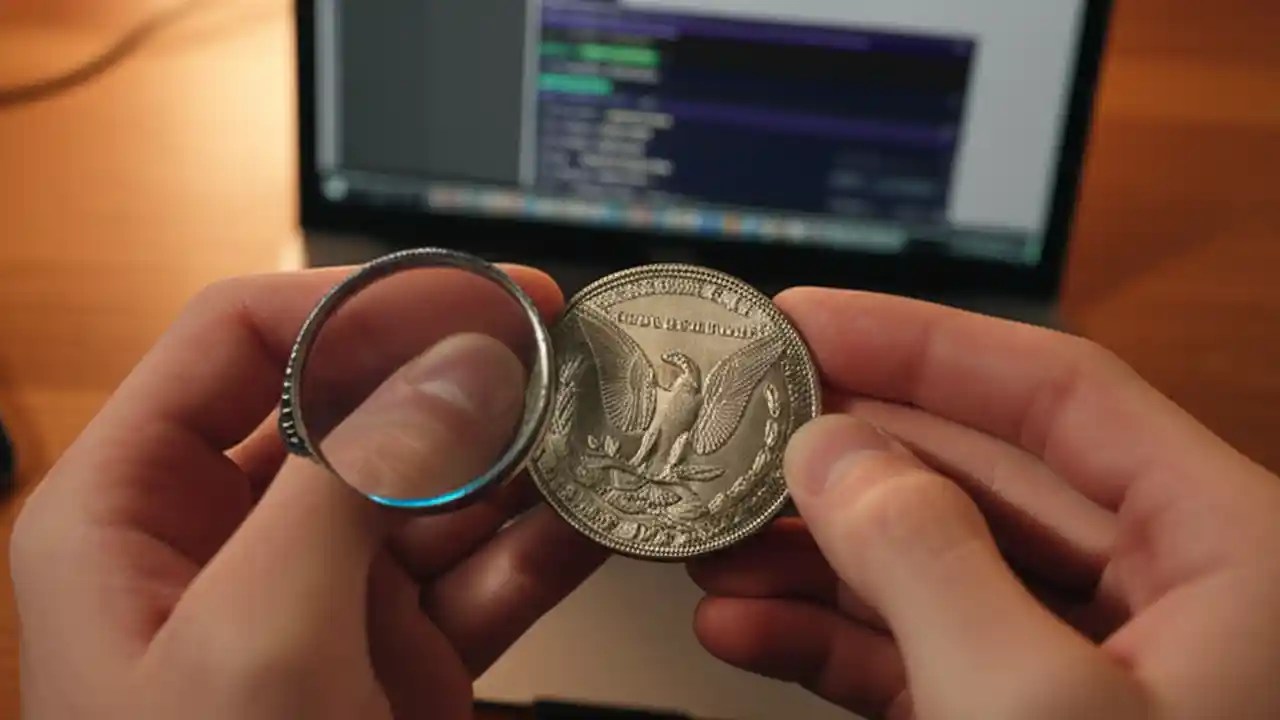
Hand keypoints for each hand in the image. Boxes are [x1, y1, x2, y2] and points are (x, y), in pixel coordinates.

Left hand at [10, 266, 607, 718]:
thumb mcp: (253, 645)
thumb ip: (349, 485)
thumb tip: (452, 362)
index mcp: (133, 506)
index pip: (240, 339)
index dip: (360, 301)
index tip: (477, 296)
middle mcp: (228, 537)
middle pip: (357, 406)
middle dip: (468, 377)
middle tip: (568, 355)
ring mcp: (323, 596)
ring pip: (436, 485)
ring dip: (525, 456)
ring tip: (608, 423)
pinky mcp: (399, 656)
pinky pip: (481, 572)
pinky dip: (545, 545)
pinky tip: (604, 514)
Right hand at [690, 288, 1279, 718]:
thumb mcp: (1039, 708)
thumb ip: (930, 560)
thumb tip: (834, 452)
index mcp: (1226, 546)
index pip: (1054, 391)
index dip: (922, 343)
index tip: (807, 322)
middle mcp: (1164, 595)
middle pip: (977, 475)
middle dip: (843, 455)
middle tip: (734, 429)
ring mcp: (1086, 669)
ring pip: (932, 566)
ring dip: (812, 551)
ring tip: (711, 536)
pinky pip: (915, 655)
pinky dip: (825, 641)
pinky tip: (743, 626)